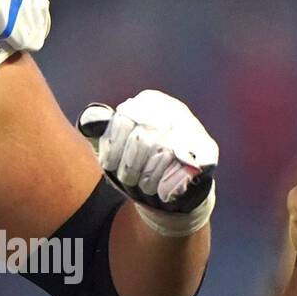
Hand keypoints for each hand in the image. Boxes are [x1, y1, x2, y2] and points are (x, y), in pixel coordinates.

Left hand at [78, 89, 217, 212]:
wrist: (173, 181)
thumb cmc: (138, 159)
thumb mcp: (117, 141)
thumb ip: (100, 127)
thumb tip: (88, 121)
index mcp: (148, 101)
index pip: (123, 121)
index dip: (114, 148)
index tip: (109, 165)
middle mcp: (173, 109)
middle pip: (143, 139)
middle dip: (131, 166)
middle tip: (127, 179)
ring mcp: (193, 128)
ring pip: (164, 153)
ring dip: (149, 177)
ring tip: (143, 186)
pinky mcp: (208, 150)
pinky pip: (186, 167)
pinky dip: (170, 184)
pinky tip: (162, 193)